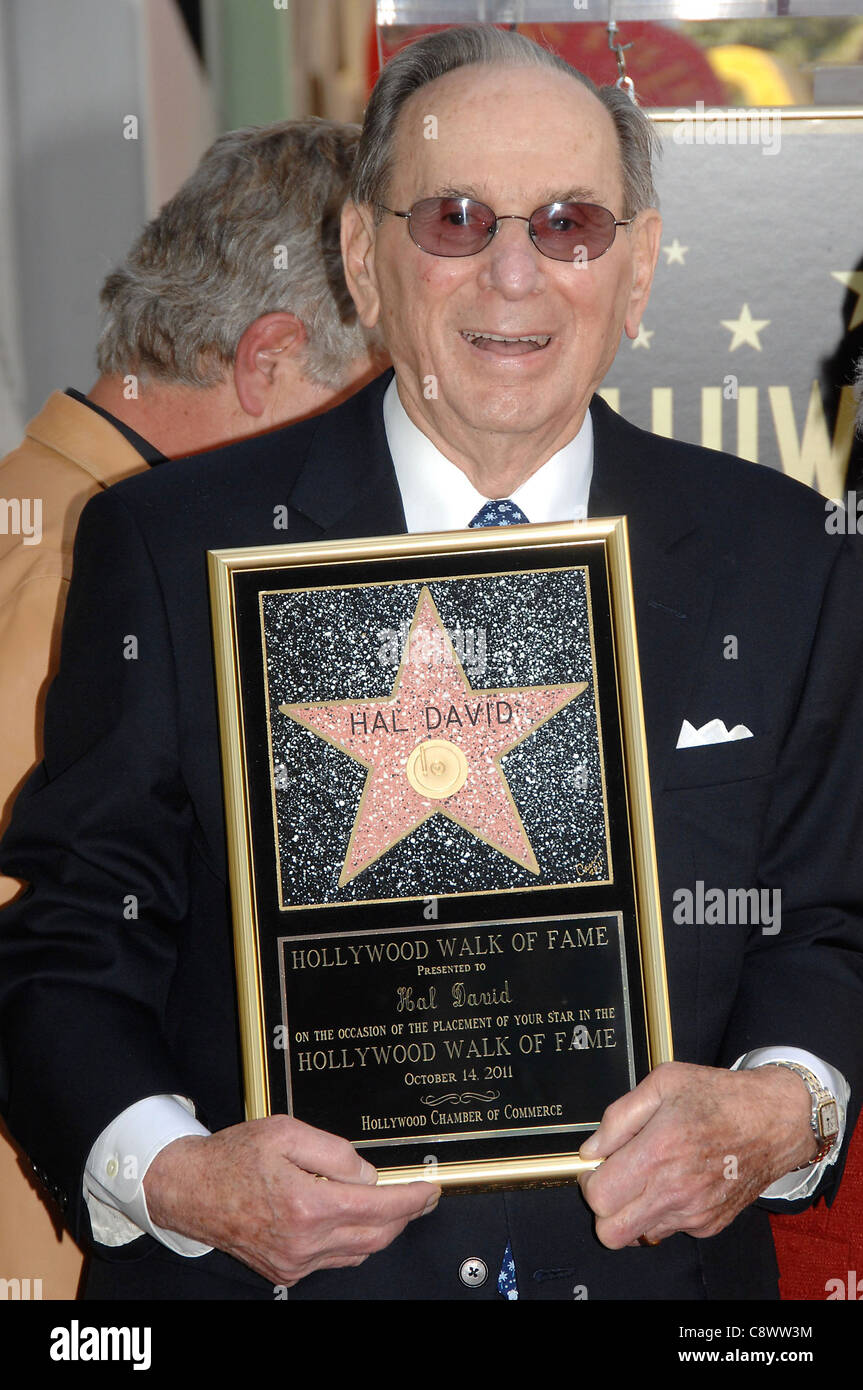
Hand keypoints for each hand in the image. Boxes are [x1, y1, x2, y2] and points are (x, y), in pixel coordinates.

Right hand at [143, 1115, 439, 1285]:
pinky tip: (354, 1219)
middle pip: (377, 1235)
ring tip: (390, 1203)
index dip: (412, 1198)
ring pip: (359, 1251)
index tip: (430, 1188)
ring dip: (381, 1229)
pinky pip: (335, 1259)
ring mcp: (295, 1261)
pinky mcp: (286, 1270)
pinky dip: (354, 1241)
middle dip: (405, 1215)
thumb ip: (336, 1152)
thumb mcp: (286, 1132)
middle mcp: (303, 1241)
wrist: (191, 1189)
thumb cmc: (233, 1157)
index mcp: (307, 1205)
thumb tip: (369, 1176)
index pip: (379, 1208)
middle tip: (420, 1195)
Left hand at [577, 1060, 814, 1247]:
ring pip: (639, 1234)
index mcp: (658, 1152)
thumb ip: (619, 1117)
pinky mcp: (710, 1223)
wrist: (773, 1120)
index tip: (596, 1167)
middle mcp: (675, 1190)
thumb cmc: (720, 1096)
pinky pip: (669, 1228)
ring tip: (649, 1175)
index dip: (589, 1182)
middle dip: (604, 1209)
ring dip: (634, 1210)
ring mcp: (694, 1212)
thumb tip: (592, 1149)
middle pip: (612, 1233)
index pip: (599, 1197)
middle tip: (614, 1180)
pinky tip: (676, 1180)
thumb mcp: (663, 1083)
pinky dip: (663, 1210)